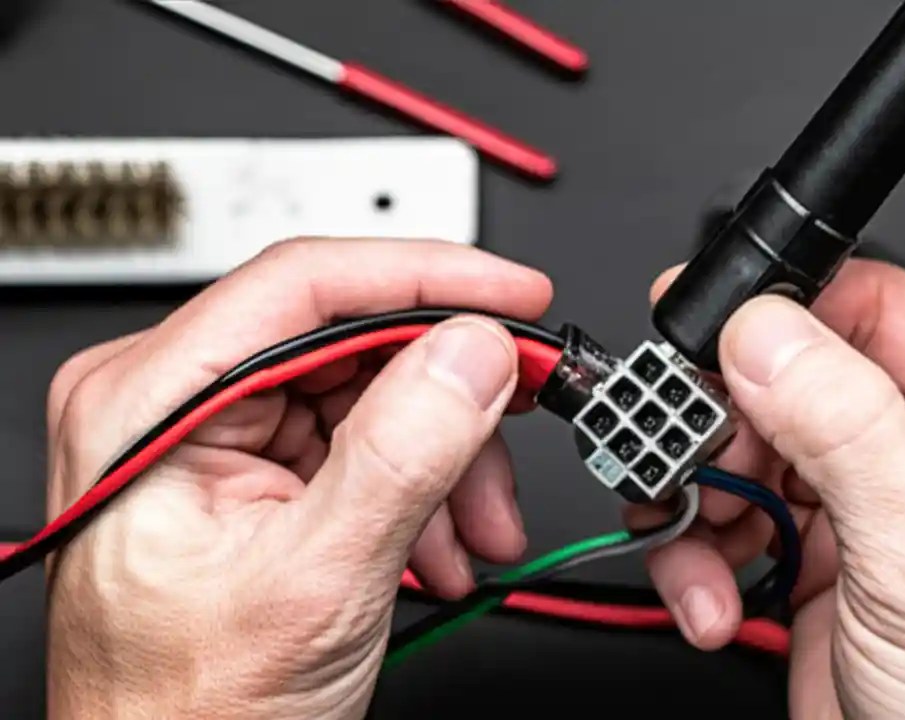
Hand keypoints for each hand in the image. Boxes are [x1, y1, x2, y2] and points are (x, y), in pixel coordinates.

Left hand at [45, 239, 552, 718]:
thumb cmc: (190, 716)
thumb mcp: (317, 583)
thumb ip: (400, 455)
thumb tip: (471, 350)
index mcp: (148, 405)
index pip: (304, 286)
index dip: (426, 276)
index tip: (515, 295)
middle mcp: (174, 405)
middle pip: (351, 341)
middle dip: (450, 401)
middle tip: (522, 415)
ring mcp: (215, 440)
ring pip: (374, 396)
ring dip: (447, 463)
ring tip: (475, 535)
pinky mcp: (255, 476)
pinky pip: (366, 444)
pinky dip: (423, 491)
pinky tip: (441, 548)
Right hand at [641, 260, 904, 718]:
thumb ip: (848, 431)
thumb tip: (766, 334)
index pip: (881, 310)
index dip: (785, 312)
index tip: (707, 329)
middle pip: (797, 377)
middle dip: (727, 422)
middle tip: (687, 454)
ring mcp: (872, 507)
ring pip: (750, 444)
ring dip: (702, 493)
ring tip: (697, 536)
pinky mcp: (819, 556)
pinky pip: (732, 513)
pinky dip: (700, 552)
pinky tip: (712, 595)